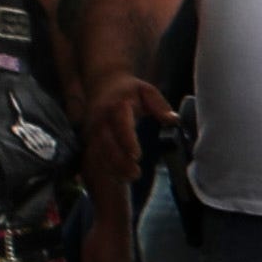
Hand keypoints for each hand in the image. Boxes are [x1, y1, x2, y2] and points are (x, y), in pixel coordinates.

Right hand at [83, 70, 172, 192]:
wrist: (103, 83)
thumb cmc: (129, 90)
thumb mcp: (148, 91)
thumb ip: (160, 106)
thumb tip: (173, 120)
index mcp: (117, 107)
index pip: (121, 124)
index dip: (127, 140)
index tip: (137, 156)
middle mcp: (101, 120)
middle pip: (106, 143)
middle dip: (118, 161)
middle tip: (135, 174)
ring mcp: (92, 130)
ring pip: (97, 152)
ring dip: (111, 167)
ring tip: (128, 178)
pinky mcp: (88, 138)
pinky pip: (93, 155)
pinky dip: (103, 167)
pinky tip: (116, 177)